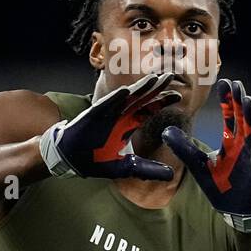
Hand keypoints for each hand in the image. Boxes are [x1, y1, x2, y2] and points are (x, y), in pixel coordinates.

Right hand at [39, 72, 182, 180]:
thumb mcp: (126, 167)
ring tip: (153, 78)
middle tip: (171, 75)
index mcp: (128, 124)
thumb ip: (147, 169)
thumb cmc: (96, 160)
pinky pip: (104, 105)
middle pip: (141, 98)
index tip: (179, 97)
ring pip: (125, 97)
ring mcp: (106, 114)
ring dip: (139, 88)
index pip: (149, 110)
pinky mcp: (92, 116)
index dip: (162, 102)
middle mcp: (119, 116)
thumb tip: (170, 175)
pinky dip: (114, 98)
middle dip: (155, 87)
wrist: (71, 160)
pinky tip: (125, 91)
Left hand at [162, 78, 250, 231]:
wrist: (237, 209)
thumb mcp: (197, 164)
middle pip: (242, 119)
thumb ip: (183, 148)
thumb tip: (165, 131)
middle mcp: (243, 146)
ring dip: (250, 117)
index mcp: (230, 142)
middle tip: (237, 83)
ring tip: (248, 100)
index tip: (224, 82)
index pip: (230, 116)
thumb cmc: (221, 185)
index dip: (227, 100)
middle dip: (239, 102)